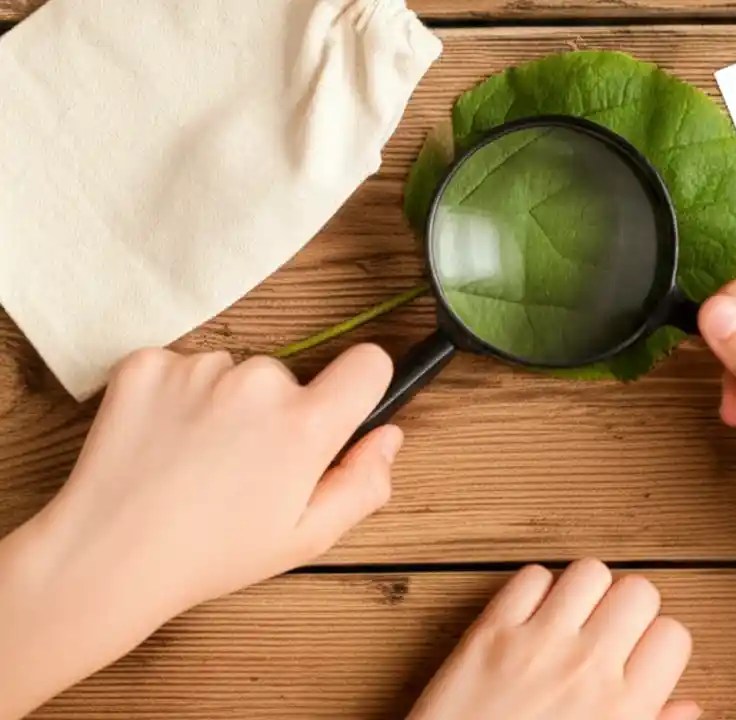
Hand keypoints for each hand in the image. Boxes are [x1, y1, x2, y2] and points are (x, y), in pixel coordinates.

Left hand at [0, 345, 399, 716]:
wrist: (108, 556)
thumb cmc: (212, 554)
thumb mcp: (309, 538)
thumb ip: (364, 483)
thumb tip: (387, 435)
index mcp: (305, 425)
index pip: (369, 363)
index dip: (361, 385)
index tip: (339, 410)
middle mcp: (257, 383)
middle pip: (289, 377)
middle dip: (275, 412)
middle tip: (241, 468)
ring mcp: (197, 368)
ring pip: (232, 372)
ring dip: (222, 404)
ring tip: (194, 460)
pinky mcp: (146, 363)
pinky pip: (181, 367)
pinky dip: (175, 396)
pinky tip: (161, 443)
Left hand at [409, 560, 699, 719]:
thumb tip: (688, 708)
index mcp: (625, 709)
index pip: (673, 634)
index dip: (658, 643)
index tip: (640, 654)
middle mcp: (588, 668)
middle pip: (639, 591)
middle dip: (628, 609)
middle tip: (609, 632)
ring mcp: (538, 644)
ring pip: (590, 571)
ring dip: (587, 591)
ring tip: (572, 618)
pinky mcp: (490, 633)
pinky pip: (531, 576)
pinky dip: (535, 589)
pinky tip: (532, 617)